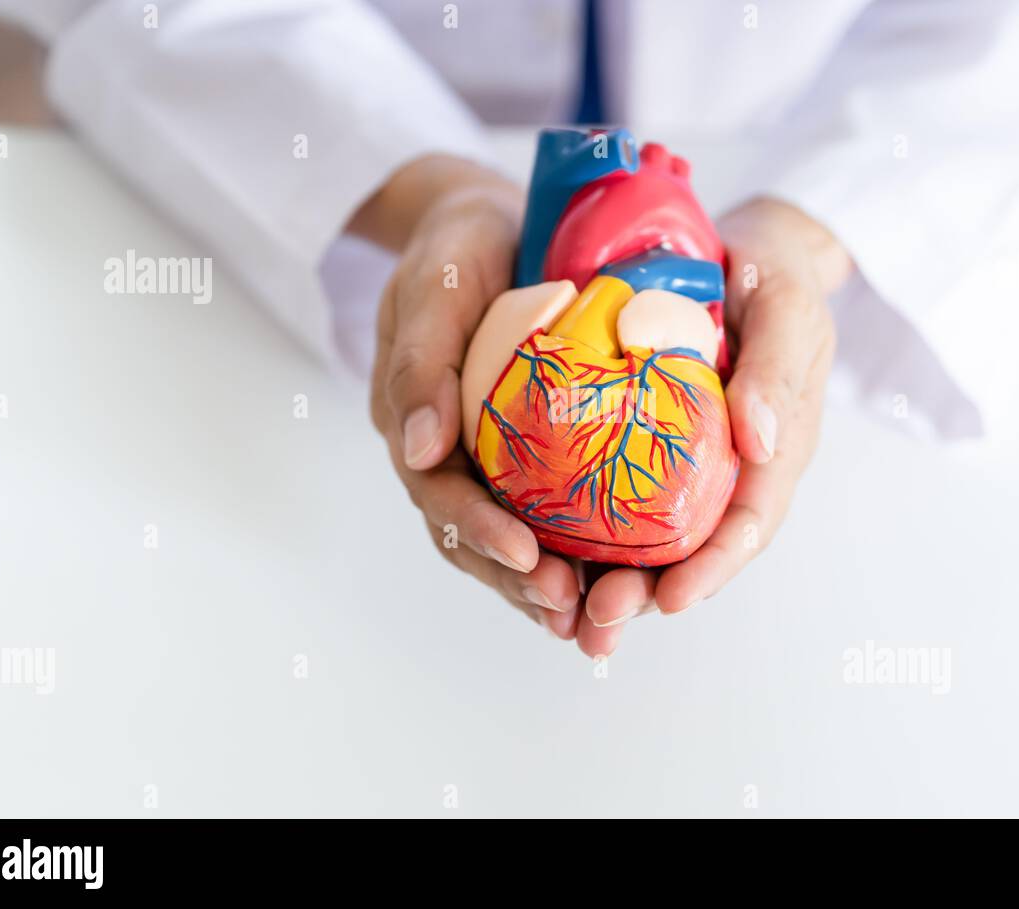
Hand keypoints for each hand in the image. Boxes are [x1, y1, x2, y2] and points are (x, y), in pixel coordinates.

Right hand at [358, 155, 584, 642]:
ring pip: (504, 534)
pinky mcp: (522, 448)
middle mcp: (444, 445)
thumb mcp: (436, 281)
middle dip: (515, 580)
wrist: (495, 222)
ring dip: (540, 584)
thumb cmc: (461, 244)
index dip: (476, 532)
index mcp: (412, 414)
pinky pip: (541, 509)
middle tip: (567, 610)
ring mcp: (482, 451)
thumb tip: (417, 448)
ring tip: (588, 620)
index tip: (527, 558)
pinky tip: (605, 580)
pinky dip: (568, 549)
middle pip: (469, 533)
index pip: (437, 491)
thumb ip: (421, 357)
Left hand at [580, 197, 851, 649]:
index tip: (671, 599)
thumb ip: (775, 370)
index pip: (748, 523)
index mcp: (774, 448)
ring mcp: (686, 458)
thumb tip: (759, 444)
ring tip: (564, 615)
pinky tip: (541, 551)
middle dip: (648, 592)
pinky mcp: (644, 440)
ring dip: (611, 579)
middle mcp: (729, 467)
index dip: (713, 568)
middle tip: (598, 622)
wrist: (735, 248)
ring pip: (650, 534)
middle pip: (693, 548)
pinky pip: (616, 493)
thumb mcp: (785, 305)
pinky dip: (585, 530)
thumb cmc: (769, 272)